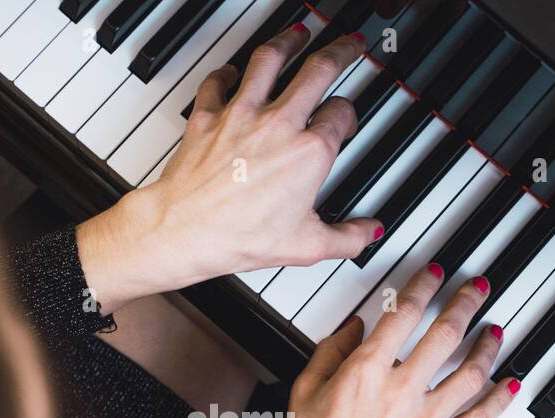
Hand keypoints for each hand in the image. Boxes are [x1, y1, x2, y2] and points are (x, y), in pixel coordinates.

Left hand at [76, 26, 382, 313]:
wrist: (185, 230)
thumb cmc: (240, 236)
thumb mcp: (307, 245)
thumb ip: (347, 237)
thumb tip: (369, 232)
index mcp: (310, 152)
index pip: (341, 116)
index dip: (348, 116)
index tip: (345, 121)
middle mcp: (279, 123)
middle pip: (318, 70)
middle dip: (340, 51)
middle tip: (349, 44)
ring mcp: (242, 114)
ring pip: (269, 59)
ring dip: (288, 42)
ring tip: (298, 34)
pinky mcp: (208, 116)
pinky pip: (217, 81)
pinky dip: (225, 72)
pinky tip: (232, 70)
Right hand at [272, 268, 517, 417]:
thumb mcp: (304, 392)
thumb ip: (330, 353)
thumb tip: (352, 327)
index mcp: (365, 374)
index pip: (402, 316)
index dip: (422, 287)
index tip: (435, 273)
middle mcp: (400, 393)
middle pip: (444, 337)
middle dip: (465, 304)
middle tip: (478, 287)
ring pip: (468, 376)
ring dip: (486, 348)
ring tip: (495, 331)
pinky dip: (497, 402)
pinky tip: (509, 385)